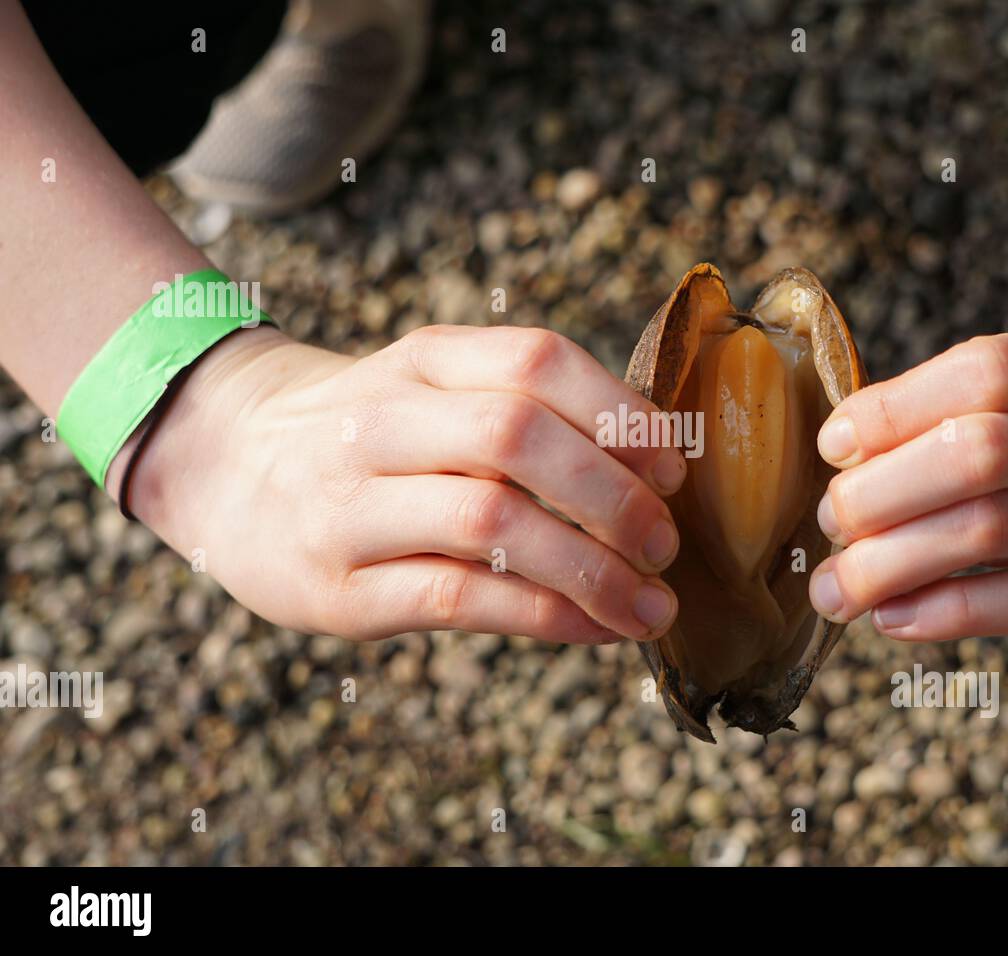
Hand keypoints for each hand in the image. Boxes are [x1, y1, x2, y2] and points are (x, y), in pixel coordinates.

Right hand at [120, 324, 685, 643]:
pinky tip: (594, 628)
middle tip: (666, 542)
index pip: (536, 360)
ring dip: (590, 568)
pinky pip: (459, 597)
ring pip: (490, 521)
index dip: (620, 414)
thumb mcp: (430, 390)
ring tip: (650, 604)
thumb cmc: (370, 435)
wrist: (225, 465)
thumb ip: (522, 411)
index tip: (675, 466)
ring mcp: (350, 503)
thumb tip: (658, 469)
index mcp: (421, 360)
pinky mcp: (338, 587)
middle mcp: (381, 419)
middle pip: (517, 435)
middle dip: (612, 494)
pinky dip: (544, 615)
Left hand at [808, 333, 1007, 663]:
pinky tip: (897, 620)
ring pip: (991, 532)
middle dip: (878, 494)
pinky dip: (949, 612)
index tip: (833, 445)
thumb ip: (966, 416)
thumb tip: (845, 458)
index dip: (893, 406)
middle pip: (974, 454)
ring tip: (837, 590)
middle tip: (829, 523)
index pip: (982, 371)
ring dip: (892, 565)